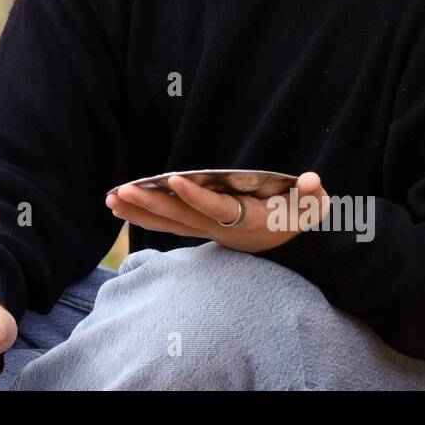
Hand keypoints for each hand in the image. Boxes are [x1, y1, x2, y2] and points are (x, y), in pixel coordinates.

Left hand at [105, 171, 329, 253]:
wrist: (289, 246)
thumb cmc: (300, 217)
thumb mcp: (313, 207)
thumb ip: (312, 194)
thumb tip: (312, 180)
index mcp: (248, 220)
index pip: (217, 208)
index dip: (195, 197)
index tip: (173, 179)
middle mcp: (223, 229)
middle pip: (182, 218)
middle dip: (151, 204)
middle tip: (121, 191)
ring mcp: (208, 231)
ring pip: (169, 224)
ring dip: (139, 212)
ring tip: (110, 200)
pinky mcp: (199, 229)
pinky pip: (167, 225)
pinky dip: (144, 216)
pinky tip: (120, 207)